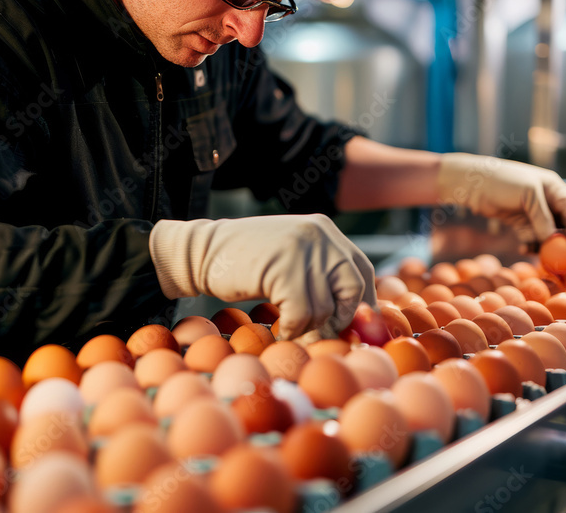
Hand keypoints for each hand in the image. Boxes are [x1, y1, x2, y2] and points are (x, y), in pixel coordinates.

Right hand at [149, 214, 375, 340]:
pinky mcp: (283, 268)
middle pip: (353, 289)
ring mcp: (302, 249)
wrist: (202, 252)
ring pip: (325, 308)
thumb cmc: (247, 263)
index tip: (348, 326)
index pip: (363, 271)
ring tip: (288, 324)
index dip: (361, 304)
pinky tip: (278, 325)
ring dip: (307, 327)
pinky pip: (302, 314)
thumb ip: (321, 275)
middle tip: (318, 333)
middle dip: (340, 319)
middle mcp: (320, 235)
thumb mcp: (292, 258)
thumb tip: (356, 320)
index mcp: (325, 230)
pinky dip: (291, 328)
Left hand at [436, 153, 565, 243]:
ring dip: (545, 246)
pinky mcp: (519, 221)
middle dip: (562, 241)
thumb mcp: (527, 195)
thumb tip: (554, 241)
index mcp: (554, 188)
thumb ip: (542, 217)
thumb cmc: (502, 180)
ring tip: (539, 255)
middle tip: (560, 257)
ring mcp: (532, 212)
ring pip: (546, 234)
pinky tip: (523, 249)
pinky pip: (531, 237)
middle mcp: (546, 200)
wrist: (472, 182)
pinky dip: (530, 245)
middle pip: (562, 224)